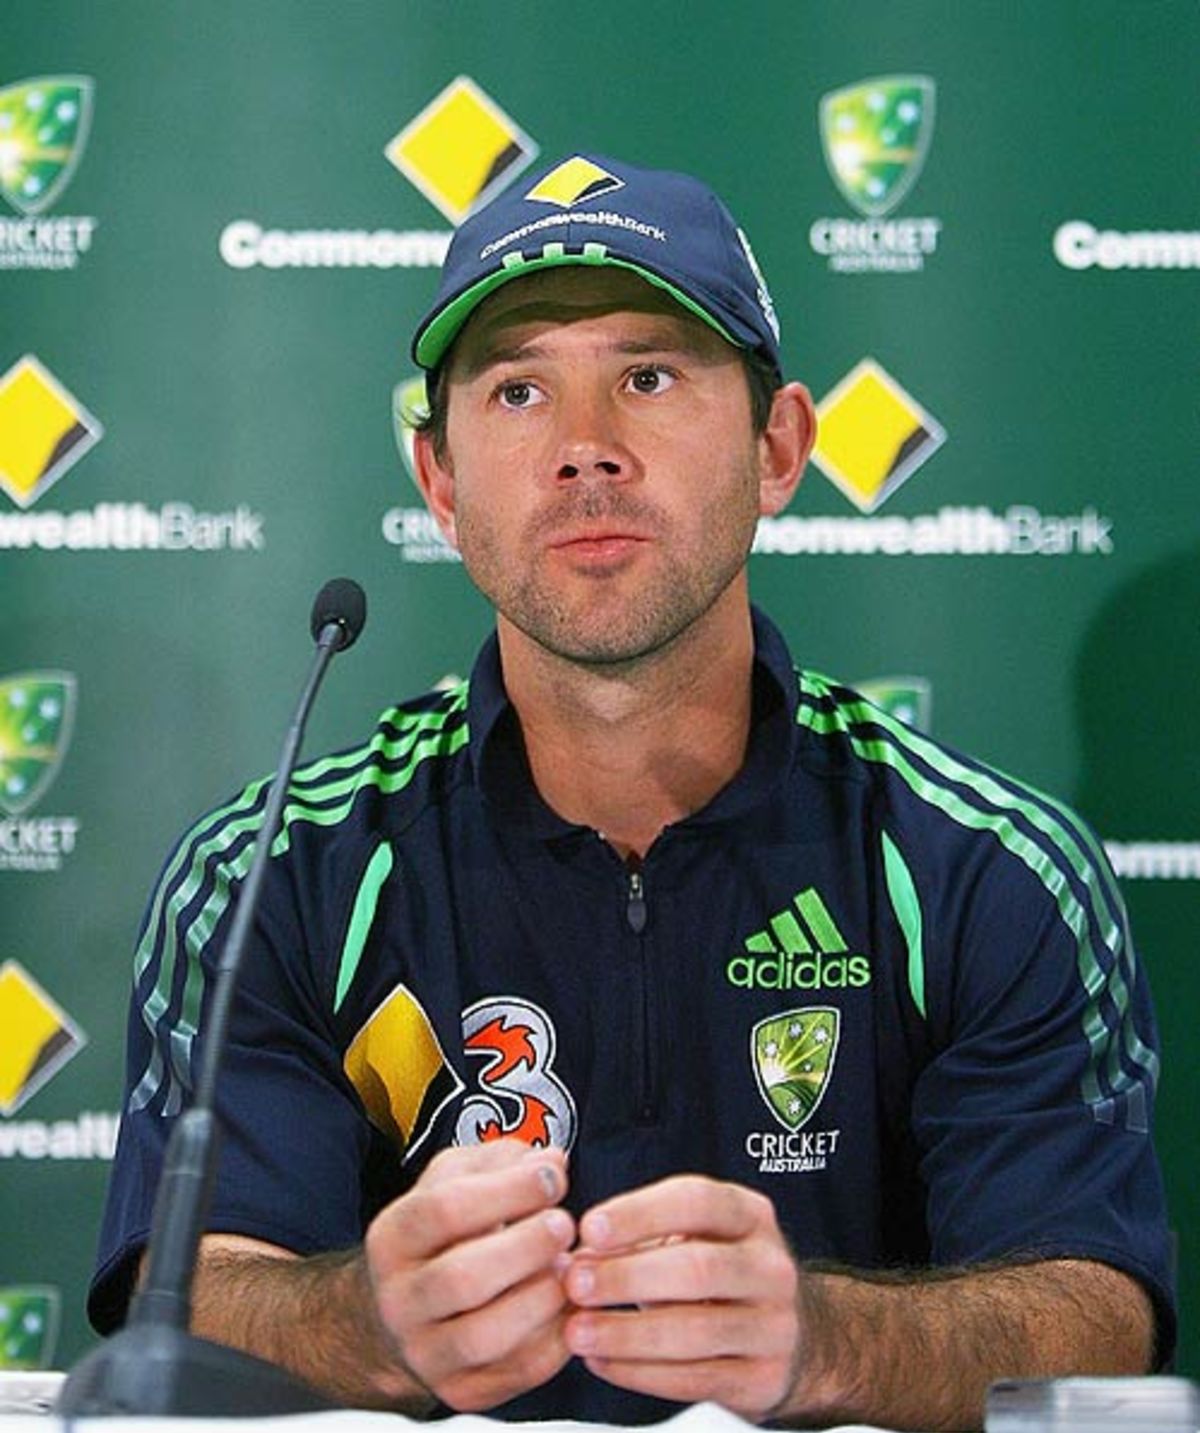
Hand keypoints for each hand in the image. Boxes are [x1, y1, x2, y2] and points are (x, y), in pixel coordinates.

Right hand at [364, 1138, 575, 1410]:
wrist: (400, 1313)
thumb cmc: (441, 1235)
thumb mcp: (454, 1180)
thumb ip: (501, 1161)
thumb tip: (551, 1162)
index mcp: (393, 1237)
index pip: (444, 1210)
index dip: (507, 1190)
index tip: (552, 1177)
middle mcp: (400, 1299)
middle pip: (462, 1278)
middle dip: (526, 1247)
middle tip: (565, 1224)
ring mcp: (425, 1351)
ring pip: (485, 1335)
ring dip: (541, 1297)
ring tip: (568, 1267)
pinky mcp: (459, 1389)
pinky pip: (515, 1372)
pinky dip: (554, 1338)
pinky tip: (569, 1305)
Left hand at [562, 1174, 800, 1420]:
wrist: (781, 1330)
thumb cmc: (717, 1272)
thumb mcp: (691, 1235)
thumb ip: (640, 1237)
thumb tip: (580, 1255)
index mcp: (750, 1215)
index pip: (697, 1201)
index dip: (640, 1214)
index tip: (590, 1229)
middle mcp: (770, 1266)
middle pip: (698, 1268)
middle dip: (627, 1276)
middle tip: (577, 1284)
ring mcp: (774, 1325)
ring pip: (696, 1331)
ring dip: (628, 1333)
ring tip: (579, 1331)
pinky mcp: (764, 1378)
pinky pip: (696, 1379)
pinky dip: (641, 1373)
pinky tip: (604, 1361)